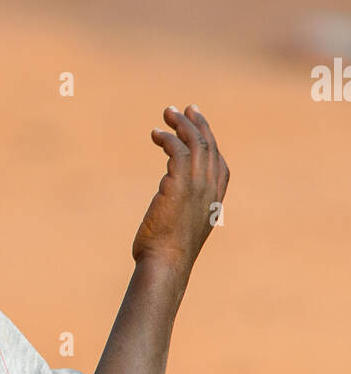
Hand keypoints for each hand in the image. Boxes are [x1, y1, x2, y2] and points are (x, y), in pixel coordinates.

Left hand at [132, 104, 229, 271]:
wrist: (165, 264)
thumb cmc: (167, 252)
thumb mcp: (180, 228)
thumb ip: (180, 210)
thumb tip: (167, 204)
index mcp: (214, 201)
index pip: (218, 163)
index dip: (209, 142)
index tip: (197, 125)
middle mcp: (211, 190)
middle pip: (210, 147)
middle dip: (198, 124)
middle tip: (184, 109)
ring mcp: (198, 186)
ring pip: (196, 143)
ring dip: (182, 124)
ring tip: (167, 113)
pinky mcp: (180, 184)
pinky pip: (178, 150)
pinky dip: (168, 138)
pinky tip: (156, 134)